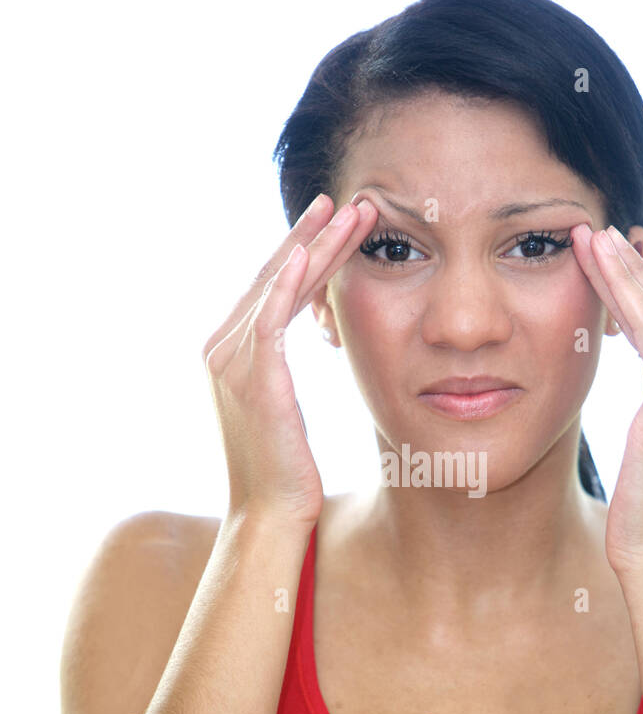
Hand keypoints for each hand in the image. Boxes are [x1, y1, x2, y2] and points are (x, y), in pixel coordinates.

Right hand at [202, 194, 376, 527]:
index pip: (270, 287)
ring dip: (316, 246)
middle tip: (351, 200)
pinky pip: (269, 318)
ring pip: (277, 286)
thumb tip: (309, 341)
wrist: (269, 514)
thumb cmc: (284, 469)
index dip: (306, 251)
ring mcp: (229, 361)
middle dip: (314, 235)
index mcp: (225, 352)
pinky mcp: (252, 378)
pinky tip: (311, 250)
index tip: (340, 222)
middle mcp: (218, 348)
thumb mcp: (282, 408)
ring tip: (352, 213)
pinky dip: (288, 282)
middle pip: (273, 276)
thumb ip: (281, 368)